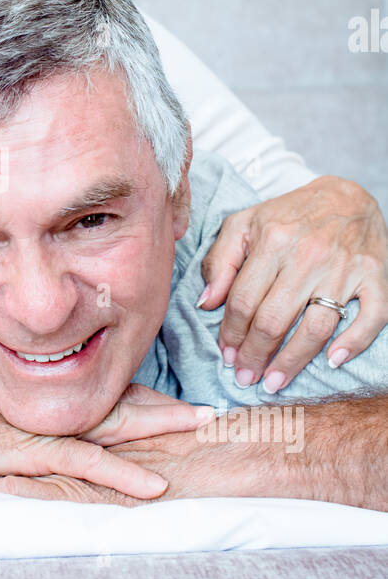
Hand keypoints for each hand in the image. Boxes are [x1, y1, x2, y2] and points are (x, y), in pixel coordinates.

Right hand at [0, 382, 215, 499]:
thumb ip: (11, 419)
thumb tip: (22, 432)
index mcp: (42, 397)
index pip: (102, 393)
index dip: (140, 396)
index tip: (172, 400)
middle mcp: (51, 407)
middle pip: (121, 403)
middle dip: (165, 406)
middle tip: (209, 409)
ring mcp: (46, 428)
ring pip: (117, 426)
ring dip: (161, 426)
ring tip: (200, 425)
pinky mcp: (34, 453)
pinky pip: (89, 465)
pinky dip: (123, 479)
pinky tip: (153, 489)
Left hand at [199, 176, 387, 390]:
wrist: (347, 196)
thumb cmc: (289, 215)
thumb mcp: (244, 224)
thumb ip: (220, 261)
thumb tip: (207, 303)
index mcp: (273, 241)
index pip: (244, 301)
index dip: (232, 334)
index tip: (227, 356)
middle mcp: (309, 256)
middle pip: (274, 320)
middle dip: (255, 355)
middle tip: (246, 378)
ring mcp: (345, 268)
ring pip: (316, 328)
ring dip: (292, 362)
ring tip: (274, 381)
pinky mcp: (375, 276)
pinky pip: (370, 317)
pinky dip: (354, 342)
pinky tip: (333, 360)